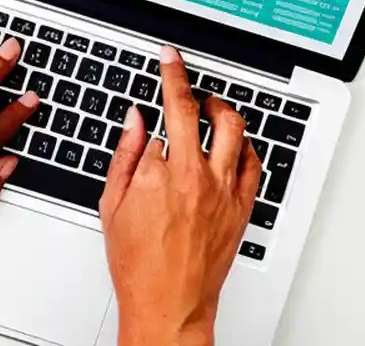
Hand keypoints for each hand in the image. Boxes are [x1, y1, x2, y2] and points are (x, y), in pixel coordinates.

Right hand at [100, 46, 260, 345]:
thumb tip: (135, 121)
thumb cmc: (139, 265)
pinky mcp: (241, 207)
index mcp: (158, 173)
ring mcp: (222, 191)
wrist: (170, 304)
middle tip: (182, 71)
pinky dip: (243, 145)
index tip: (168, 61)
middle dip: (187, 81)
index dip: (167, 83)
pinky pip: (252, 163)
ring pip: (233, 129)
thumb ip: (125, 156)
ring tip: (212, 106)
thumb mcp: (113, 205)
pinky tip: (233, 143)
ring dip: (222, 109)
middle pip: (198, 111)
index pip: (165, 113)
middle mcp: (194, 176)